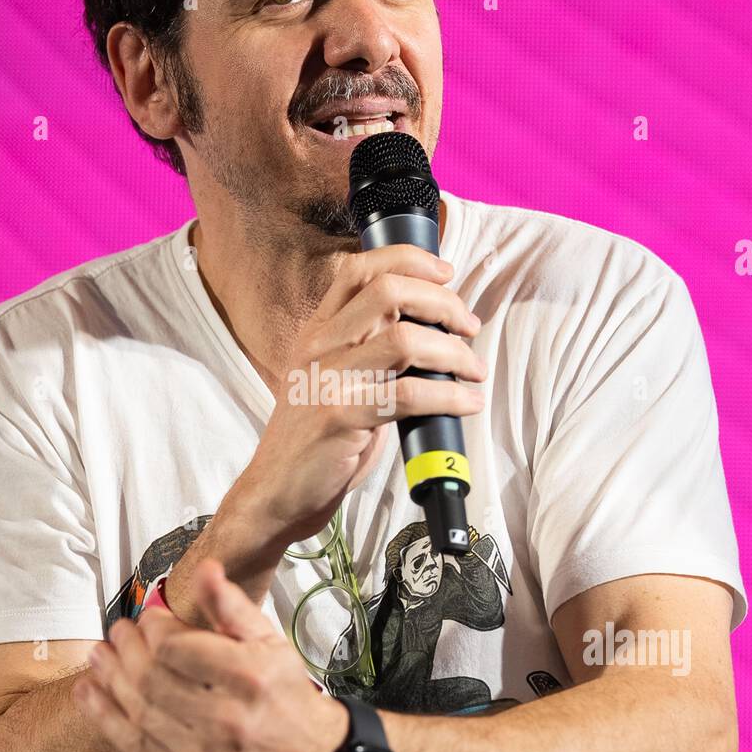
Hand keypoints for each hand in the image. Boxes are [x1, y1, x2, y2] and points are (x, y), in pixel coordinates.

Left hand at [73, 560, 348, 751]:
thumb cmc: (287, 696)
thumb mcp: (271, 644)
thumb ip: (232, 608)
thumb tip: (204, 569)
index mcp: (249, 679)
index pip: (176, 647)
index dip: (152, 627)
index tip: (148, 617)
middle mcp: (227, 721)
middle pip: (152, 680)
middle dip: (127, 650)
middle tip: (117, 632)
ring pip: (141, 713)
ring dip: (110, 679)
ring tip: (98, 656)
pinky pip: (138, 750)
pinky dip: (107, 719)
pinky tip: (90, 693)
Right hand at [243, 244, 486, 542]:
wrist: (276, 491)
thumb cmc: (315, 439)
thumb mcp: (331, 379)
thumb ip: (368, 351)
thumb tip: (432, 333)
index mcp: (317, 331)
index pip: (359, 269)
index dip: (409, 261)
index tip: (446, 274)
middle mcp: (320, 347)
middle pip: (388, 291)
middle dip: (442, 302)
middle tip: (468, 326)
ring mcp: (329, 380)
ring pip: (405, 340)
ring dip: (454, 352)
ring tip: (475, 370)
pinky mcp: (342, 417)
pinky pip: (408, 395)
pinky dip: (449, 396)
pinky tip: (467, 402)